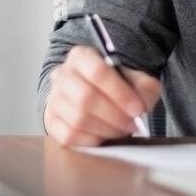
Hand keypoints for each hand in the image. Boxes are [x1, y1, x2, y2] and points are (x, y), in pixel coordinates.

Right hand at [44, 44, 161, 146]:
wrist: (96, 93)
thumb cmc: (116, 85)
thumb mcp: (136, 79)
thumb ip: (144, 88)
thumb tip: (141, 106)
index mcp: (81, 56)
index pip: (98, 72)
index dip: (119, 93)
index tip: (138, 109)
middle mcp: (62, 74)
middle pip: (86, 97)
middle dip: (114, 115)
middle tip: (133, 124)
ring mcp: (54, 98)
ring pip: (78, 119)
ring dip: (106, 129)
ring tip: (122, 130)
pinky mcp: (51, 121)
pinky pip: (70, 135)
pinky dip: (92, 140)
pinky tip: (105, 136)